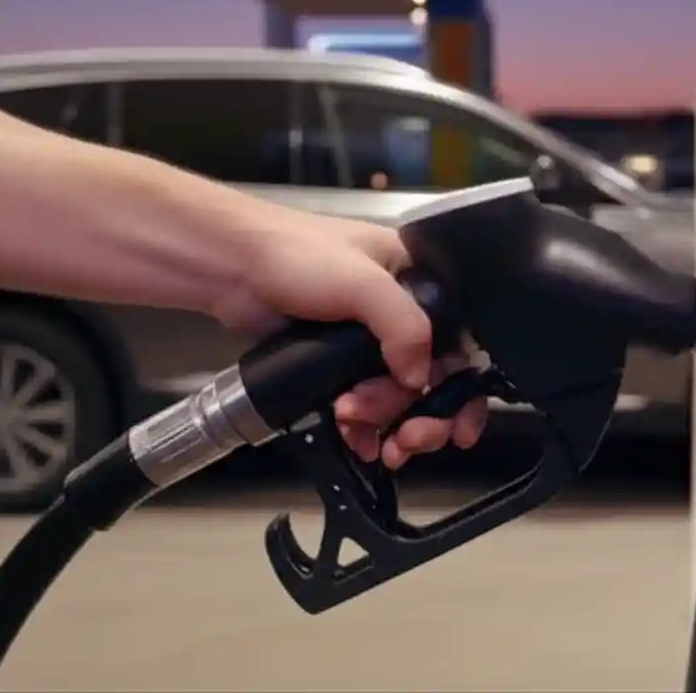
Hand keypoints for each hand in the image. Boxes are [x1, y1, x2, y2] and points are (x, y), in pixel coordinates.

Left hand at [210, 210, 487, 468]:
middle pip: (431, 381)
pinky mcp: (337, 365)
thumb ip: (405, 328)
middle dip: (419, 415)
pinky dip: (363, 428)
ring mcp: (368, 343)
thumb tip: (420, 379)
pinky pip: (365, 406)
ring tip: (356, 425)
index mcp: (420, 283)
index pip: (459, 344)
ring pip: (397, 399)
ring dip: (384, 422)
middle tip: (405, 439)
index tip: (459, 429)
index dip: (463, 390)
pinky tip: (356, 442)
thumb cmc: (297, 254)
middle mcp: (401, 314)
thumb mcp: (364, 283)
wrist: (232, 266)